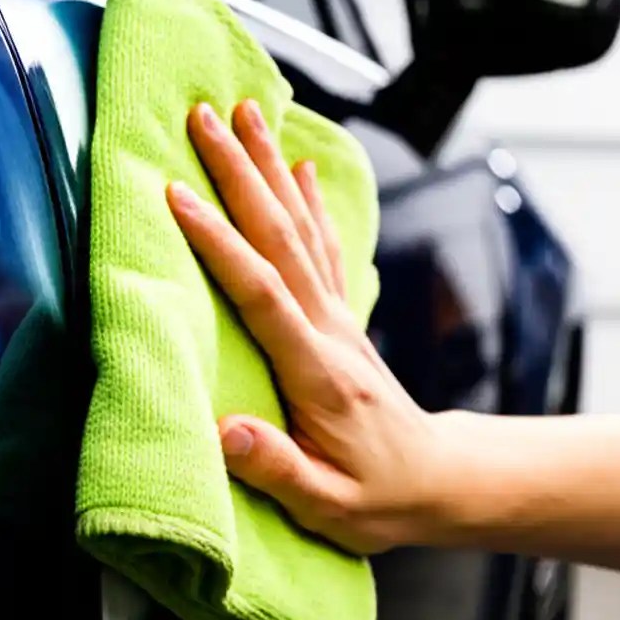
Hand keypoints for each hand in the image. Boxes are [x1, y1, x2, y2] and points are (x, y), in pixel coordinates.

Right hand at [167, 100, 453, 553]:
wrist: (440, 483)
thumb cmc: (379, 499)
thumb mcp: (329, 506)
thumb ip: (276, 468)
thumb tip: (224, 430)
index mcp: (317, 373)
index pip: (262, 293)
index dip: (219, 242)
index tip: (179, 196)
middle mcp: (330, 331)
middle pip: (280, 237)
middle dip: (240, 173)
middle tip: (205, 119)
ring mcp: (339, 319)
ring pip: (301, 228)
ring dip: (270, 168)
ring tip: (246, 114)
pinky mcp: (342, 318)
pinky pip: (324, 246)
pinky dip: (311, 201)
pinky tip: (300, 168)